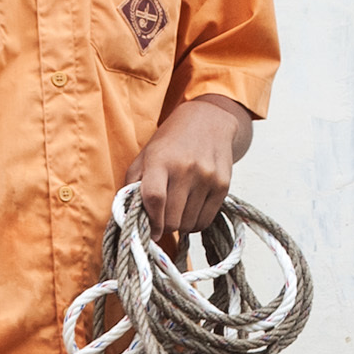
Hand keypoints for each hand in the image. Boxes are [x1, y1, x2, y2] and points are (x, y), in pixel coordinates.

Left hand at [125, 96, 252, 245]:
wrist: (208, 121)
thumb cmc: (171, 142)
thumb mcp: (145, 156)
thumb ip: (133, 185)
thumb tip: (131, 217)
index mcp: (160, 160)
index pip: (154, 198)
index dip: (151, 222)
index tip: (150, 232)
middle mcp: (185, 168)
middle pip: (172, 218)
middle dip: (164, 226)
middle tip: (162, 219)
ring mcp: (207, 177)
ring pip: (189, 224)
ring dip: (180, 225)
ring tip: (177, 211)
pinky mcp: (223, 185)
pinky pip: (205, 221)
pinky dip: (195, 223)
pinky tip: (190, 210)